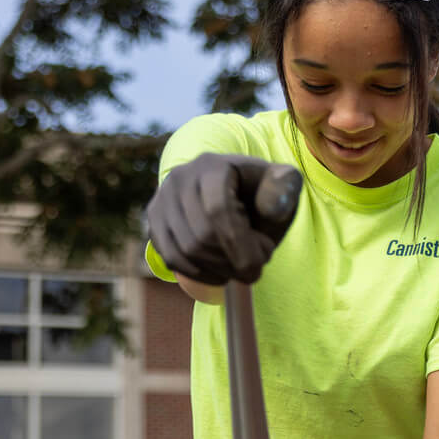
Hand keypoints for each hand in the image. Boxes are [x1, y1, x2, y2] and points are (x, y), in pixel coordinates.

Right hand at [146, 153, 301, 284]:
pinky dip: (199, 273)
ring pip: (185, 251)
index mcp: (213, 165)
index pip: (218, 211)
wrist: (237, 192)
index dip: (240, 245)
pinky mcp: (155, 219)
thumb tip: (273, 205)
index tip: (260, 265)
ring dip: (218, 270)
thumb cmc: (264, 194)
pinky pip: (171, 257)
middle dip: (233, 261)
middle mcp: (180, 177)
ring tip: (240, 266)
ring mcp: (163, 198)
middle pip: (201, 235)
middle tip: (255, 265)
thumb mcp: (283, 187)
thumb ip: (284, 190)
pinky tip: (220, 272)